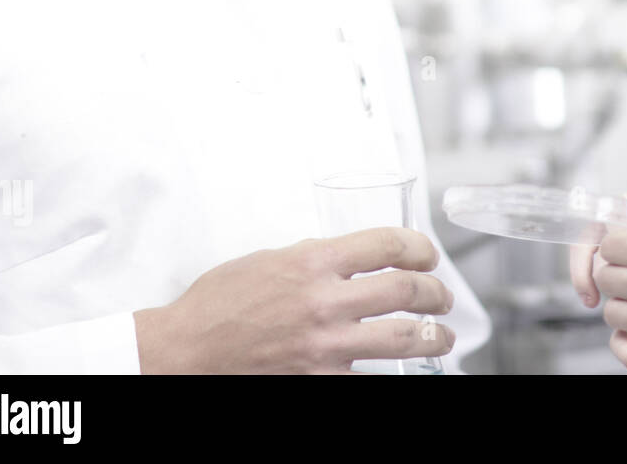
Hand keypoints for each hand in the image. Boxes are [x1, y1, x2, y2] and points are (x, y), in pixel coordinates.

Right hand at [133, 227, 455, 373]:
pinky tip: (400, 367)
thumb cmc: (216, 307)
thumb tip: (347, 258)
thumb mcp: (267, 261)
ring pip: (403, 337)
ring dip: (434, 335)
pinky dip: (389, 369)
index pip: (387, 245)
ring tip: (443, 335)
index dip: (420, 248)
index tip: (428, 255)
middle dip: (436, 293)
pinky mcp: (319, 380)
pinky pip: (369, 373)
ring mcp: (324, 346)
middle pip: (406, 290)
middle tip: (442, 297)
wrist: (183, 354)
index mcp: (312, 263)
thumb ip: (311, 258)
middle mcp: (324, 302)